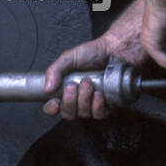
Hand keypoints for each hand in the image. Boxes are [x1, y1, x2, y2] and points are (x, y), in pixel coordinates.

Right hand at [41, 0, 165, 119]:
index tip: (53, 103)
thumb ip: (55, 70)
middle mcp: (82, 97)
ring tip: (89, 85)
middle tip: (74, 86)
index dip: (52, 108)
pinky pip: (101, 114)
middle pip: (69, 113)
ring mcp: (96, 102)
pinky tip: (100, 94)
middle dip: (70, 102)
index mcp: (70, 87)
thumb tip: (46, 87)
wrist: (119, 50)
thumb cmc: (98, 51)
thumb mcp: (70, 57)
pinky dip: (98, 105)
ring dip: (84, 101)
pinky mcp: (111, 104)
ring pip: (84, 115)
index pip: (56, 105)